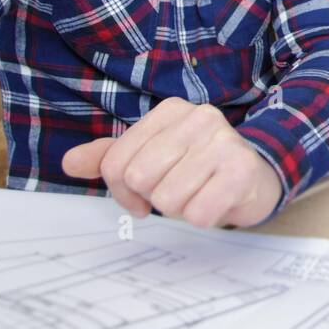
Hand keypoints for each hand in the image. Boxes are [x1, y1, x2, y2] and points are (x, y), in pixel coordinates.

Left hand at [62, 99, 282, 227]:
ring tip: (201, 193)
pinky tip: (217, 202)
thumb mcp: (154, 157)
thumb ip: (111, 159)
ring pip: (168, 198)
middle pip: (140, 179)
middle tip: (179, 191)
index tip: (142, 196)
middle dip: (155, 197)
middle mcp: (198, 118)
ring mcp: (223, 141)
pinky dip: (203, 217)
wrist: (260, 177)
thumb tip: (69, 163)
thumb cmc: (201, 169)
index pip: (117, 162)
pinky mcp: (242, 169)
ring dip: (182, 208)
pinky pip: (197, 212)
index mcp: (171, 111)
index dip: (123, 191)